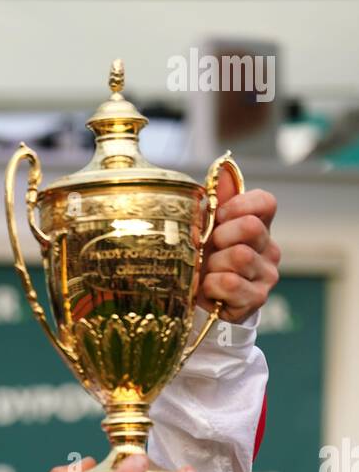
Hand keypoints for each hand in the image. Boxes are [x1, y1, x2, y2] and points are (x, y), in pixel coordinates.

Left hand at [196, 169, 279, 323]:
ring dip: (213, 265)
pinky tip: (209, 290)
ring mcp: (267, 275)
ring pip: (239, 256)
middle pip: (252, 227)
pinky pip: (230, 283)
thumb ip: (218, 200)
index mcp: (260, 226)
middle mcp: (270, 249)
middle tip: (210, 248)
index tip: (219, 217)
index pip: (266, 202)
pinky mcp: (257, 298)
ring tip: (208, 272)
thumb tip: (224, 166)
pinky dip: (211, 286)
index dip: (239, 205)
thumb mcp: (207, 230)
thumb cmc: (205, 262)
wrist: (202, 305)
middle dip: (221, 236)